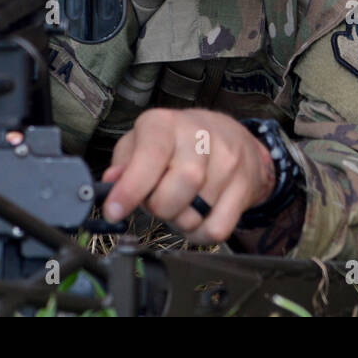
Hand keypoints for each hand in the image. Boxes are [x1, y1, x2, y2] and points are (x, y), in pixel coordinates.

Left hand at [100, 108, 274, 243]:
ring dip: (180, 220)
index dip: (130, 189)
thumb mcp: (142, 142)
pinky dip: (200, 233)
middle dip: (158, 208)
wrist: (231, 137)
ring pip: (195, 215)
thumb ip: (124, 163)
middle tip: (158, 200)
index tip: (114, 211)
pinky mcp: (245, 184)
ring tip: (181, 202)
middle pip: (174, 191)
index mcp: (165, 123)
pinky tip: (198, 214)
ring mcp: (228, 160)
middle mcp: (200, 136)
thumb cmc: (177, 142)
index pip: (149, 157)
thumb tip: (111, 182)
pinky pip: (217, 229)